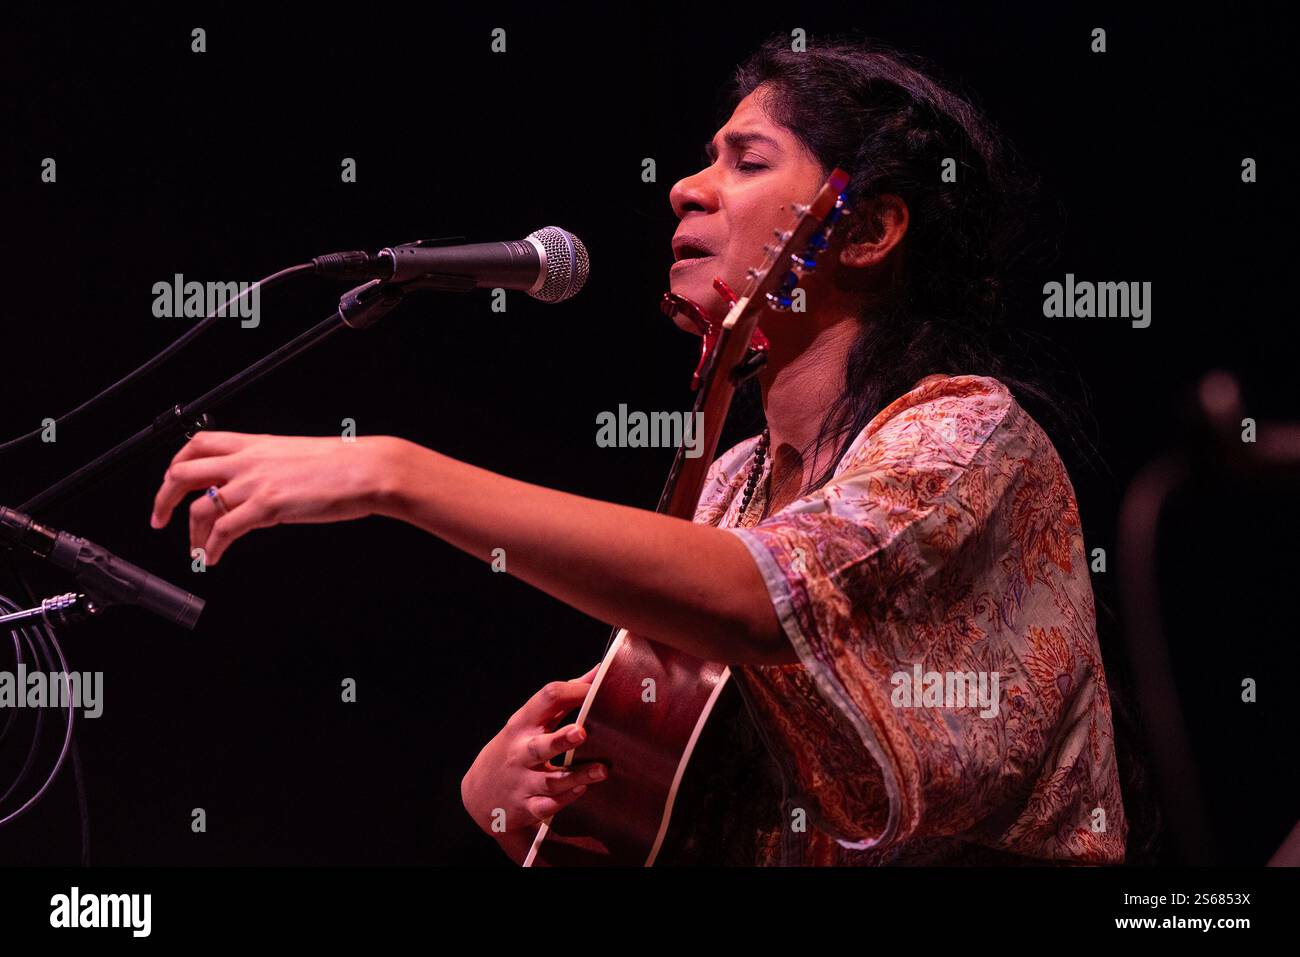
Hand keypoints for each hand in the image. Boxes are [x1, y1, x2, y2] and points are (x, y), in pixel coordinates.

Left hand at [148, 430, 407, 564]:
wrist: (366, 470)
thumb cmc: (342, 466)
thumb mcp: (295, 456)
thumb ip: (267, 468)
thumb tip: (253, 488)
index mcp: (254, 444)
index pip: (197, 444)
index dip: (175, 465)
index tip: (171, 485)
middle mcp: (247, 460)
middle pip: (183, 472)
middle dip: (163, 498)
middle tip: (160, 518)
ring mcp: (254, 482)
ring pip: (198, 506)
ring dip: (190, 534)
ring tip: (195, 550)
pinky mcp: (266, 506)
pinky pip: (223, 530)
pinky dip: (210, 547)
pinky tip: (213, 557)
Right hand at [461, 665, 607, 839]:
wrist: (480, 794)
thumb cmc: (515, 747)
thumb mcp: (529, 720)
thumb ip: (564, 698)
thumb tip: (598, 673)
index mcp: (524, 723)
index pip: (547, 699)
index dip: (574, 692)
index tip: (599, 689)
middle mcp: (522, 752)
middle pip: (541, 744)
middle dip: (562, 739)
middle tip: (582, 733)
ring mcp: (524, 781)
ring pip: (551, 780)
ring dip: (577, 775)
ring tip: (601, 770)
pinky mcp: (528, 807)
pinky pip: (547, 805)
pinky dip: (564, 799)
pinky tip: (582, 790)